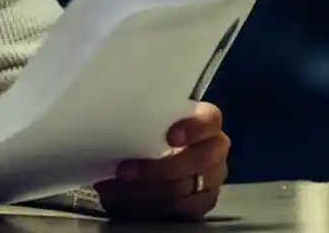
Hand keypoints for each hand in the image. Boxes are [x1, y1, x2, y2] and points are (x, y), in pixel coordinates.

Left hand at [93, 102, 228, 220]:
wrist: (156, 156)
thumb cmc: (152, 130)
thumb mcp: (150, 119)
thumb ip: (145, 118)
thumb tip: (114, 118)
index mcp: (207, 122)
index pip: (210, 121)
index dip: (193, 129)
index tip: (170, 136)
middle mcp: (214, 152)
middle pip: (197, 161)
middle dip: (158, 168)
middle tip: (124, 170)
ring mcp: (210, 181)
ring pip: (182, 189)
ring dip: (144, 190)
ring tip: (114, 186)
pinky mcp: (199, 204)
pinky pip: (175, 210)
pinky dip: (146, 206)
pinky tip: (122, 198)